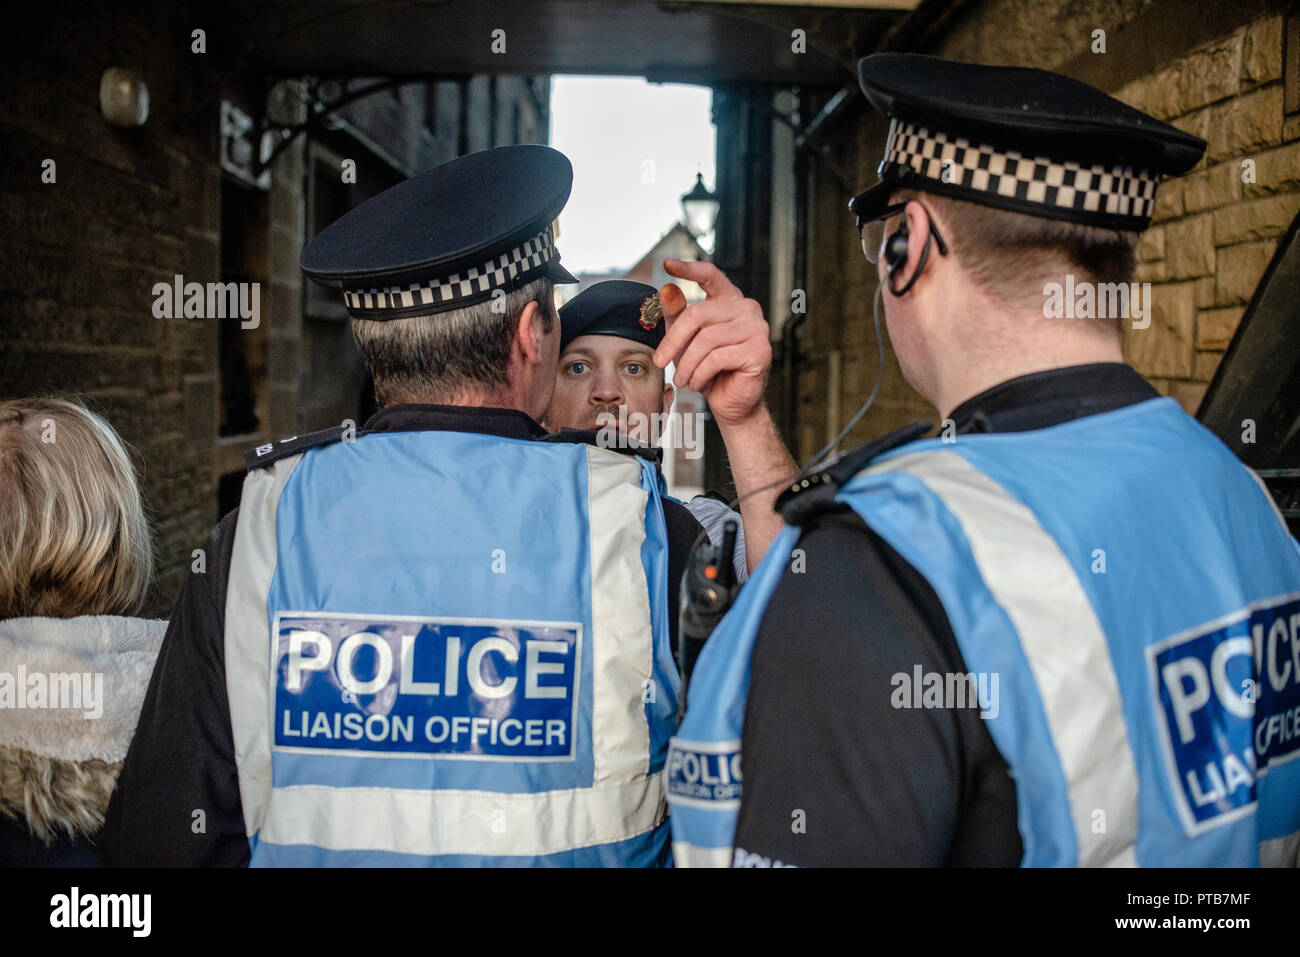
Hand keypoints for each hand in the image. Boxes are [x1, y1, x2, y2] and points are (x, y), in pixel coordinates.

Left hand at [653, 259, 771, 426]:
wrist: (731, 403)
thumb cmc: (708, 371)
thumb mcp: (685, 341)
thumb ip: (677, 315)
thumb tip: (668, 290)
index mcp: (730, 301)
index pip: (711, 275)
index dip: (689, 268)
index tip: (667, 264)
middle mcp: (747, 309)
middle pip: (698, 314)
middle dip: (673, 341)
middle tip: (661, 361)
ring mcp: (757, 328)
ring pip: (706, 339)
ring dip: (687, 364)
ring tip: (684, 379)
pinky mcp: (760, 350)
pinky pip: (718, 357)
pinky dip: (701, 373)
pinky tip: (698, 382)